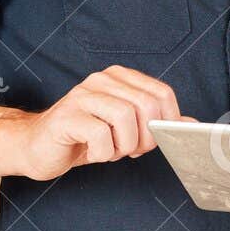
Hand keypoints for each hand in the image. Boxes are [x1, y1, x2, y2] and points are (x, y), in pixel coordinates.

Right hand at [18, 66, 189, 179]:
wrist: (38, 148)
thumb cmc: (84, 138)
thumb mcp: (126, 130)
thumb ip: (156, 123)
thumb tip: (191, 124)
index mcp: (120, 78)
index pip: (163, 94)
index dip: (165, 123)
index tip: (150, 141)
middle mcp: (101, 80)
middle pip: (147, 107)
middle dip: (146, 139)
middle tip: (132, 151)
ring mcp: (82, 95)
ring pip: (125, 118)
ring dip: (124, 146)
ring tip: (110, 151)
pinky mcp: (67, 116)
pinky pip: (100, 135)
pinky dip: (103, 152)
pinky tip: (93, 152)